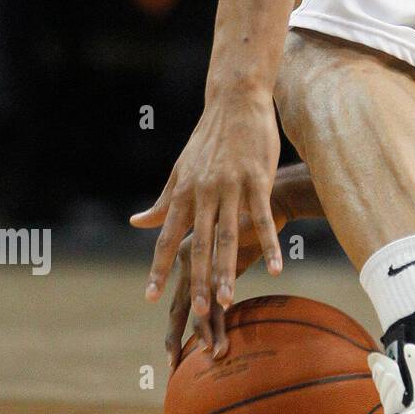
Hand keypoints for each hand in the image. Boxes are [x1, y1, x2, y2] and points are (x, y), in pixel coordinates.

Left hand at [132, 87, 282, 317]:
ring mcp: (232, 186)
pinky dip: (269, 244)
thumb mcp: (181, 170)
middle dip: (196, 279)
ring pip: (228, 236)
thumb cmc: (209, 138)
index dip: (158, 267)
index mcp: (184, 192)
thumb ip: (164, 201)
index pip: (167, 237)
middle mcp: (204, 192)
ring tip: (227, 300)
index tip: (150, 296)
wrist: (236, 102)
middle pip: (198, 244)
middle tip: (196, 311)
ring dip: (227, 270)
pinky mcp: (258, 179)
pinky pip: (262, 218)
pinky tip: (277, 268)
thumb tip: (137, 223)